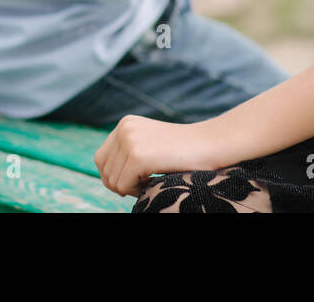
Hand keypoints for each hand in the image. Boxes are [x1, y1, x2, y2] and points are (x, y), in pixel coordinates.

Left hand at [94, 115, 227, 197]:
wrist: (212, 144)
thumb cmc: (186, 151)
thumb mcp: (150, 143)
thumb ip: (128, 152)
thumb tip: (106, 177)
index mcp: (125, 124)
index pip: (101, 158)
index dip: (115, 175)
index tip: (136, 179)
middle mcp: (124, 128)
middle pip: (103, 170)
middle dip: (121, 183)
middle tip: (145, 182)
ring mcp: (130, 141)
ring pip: (112, 181)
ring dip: (130, 187)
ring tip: (151, 179)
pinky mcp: (138, 156)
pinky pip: (123, 186)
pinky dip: (137, 190)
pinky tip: (154, 180)